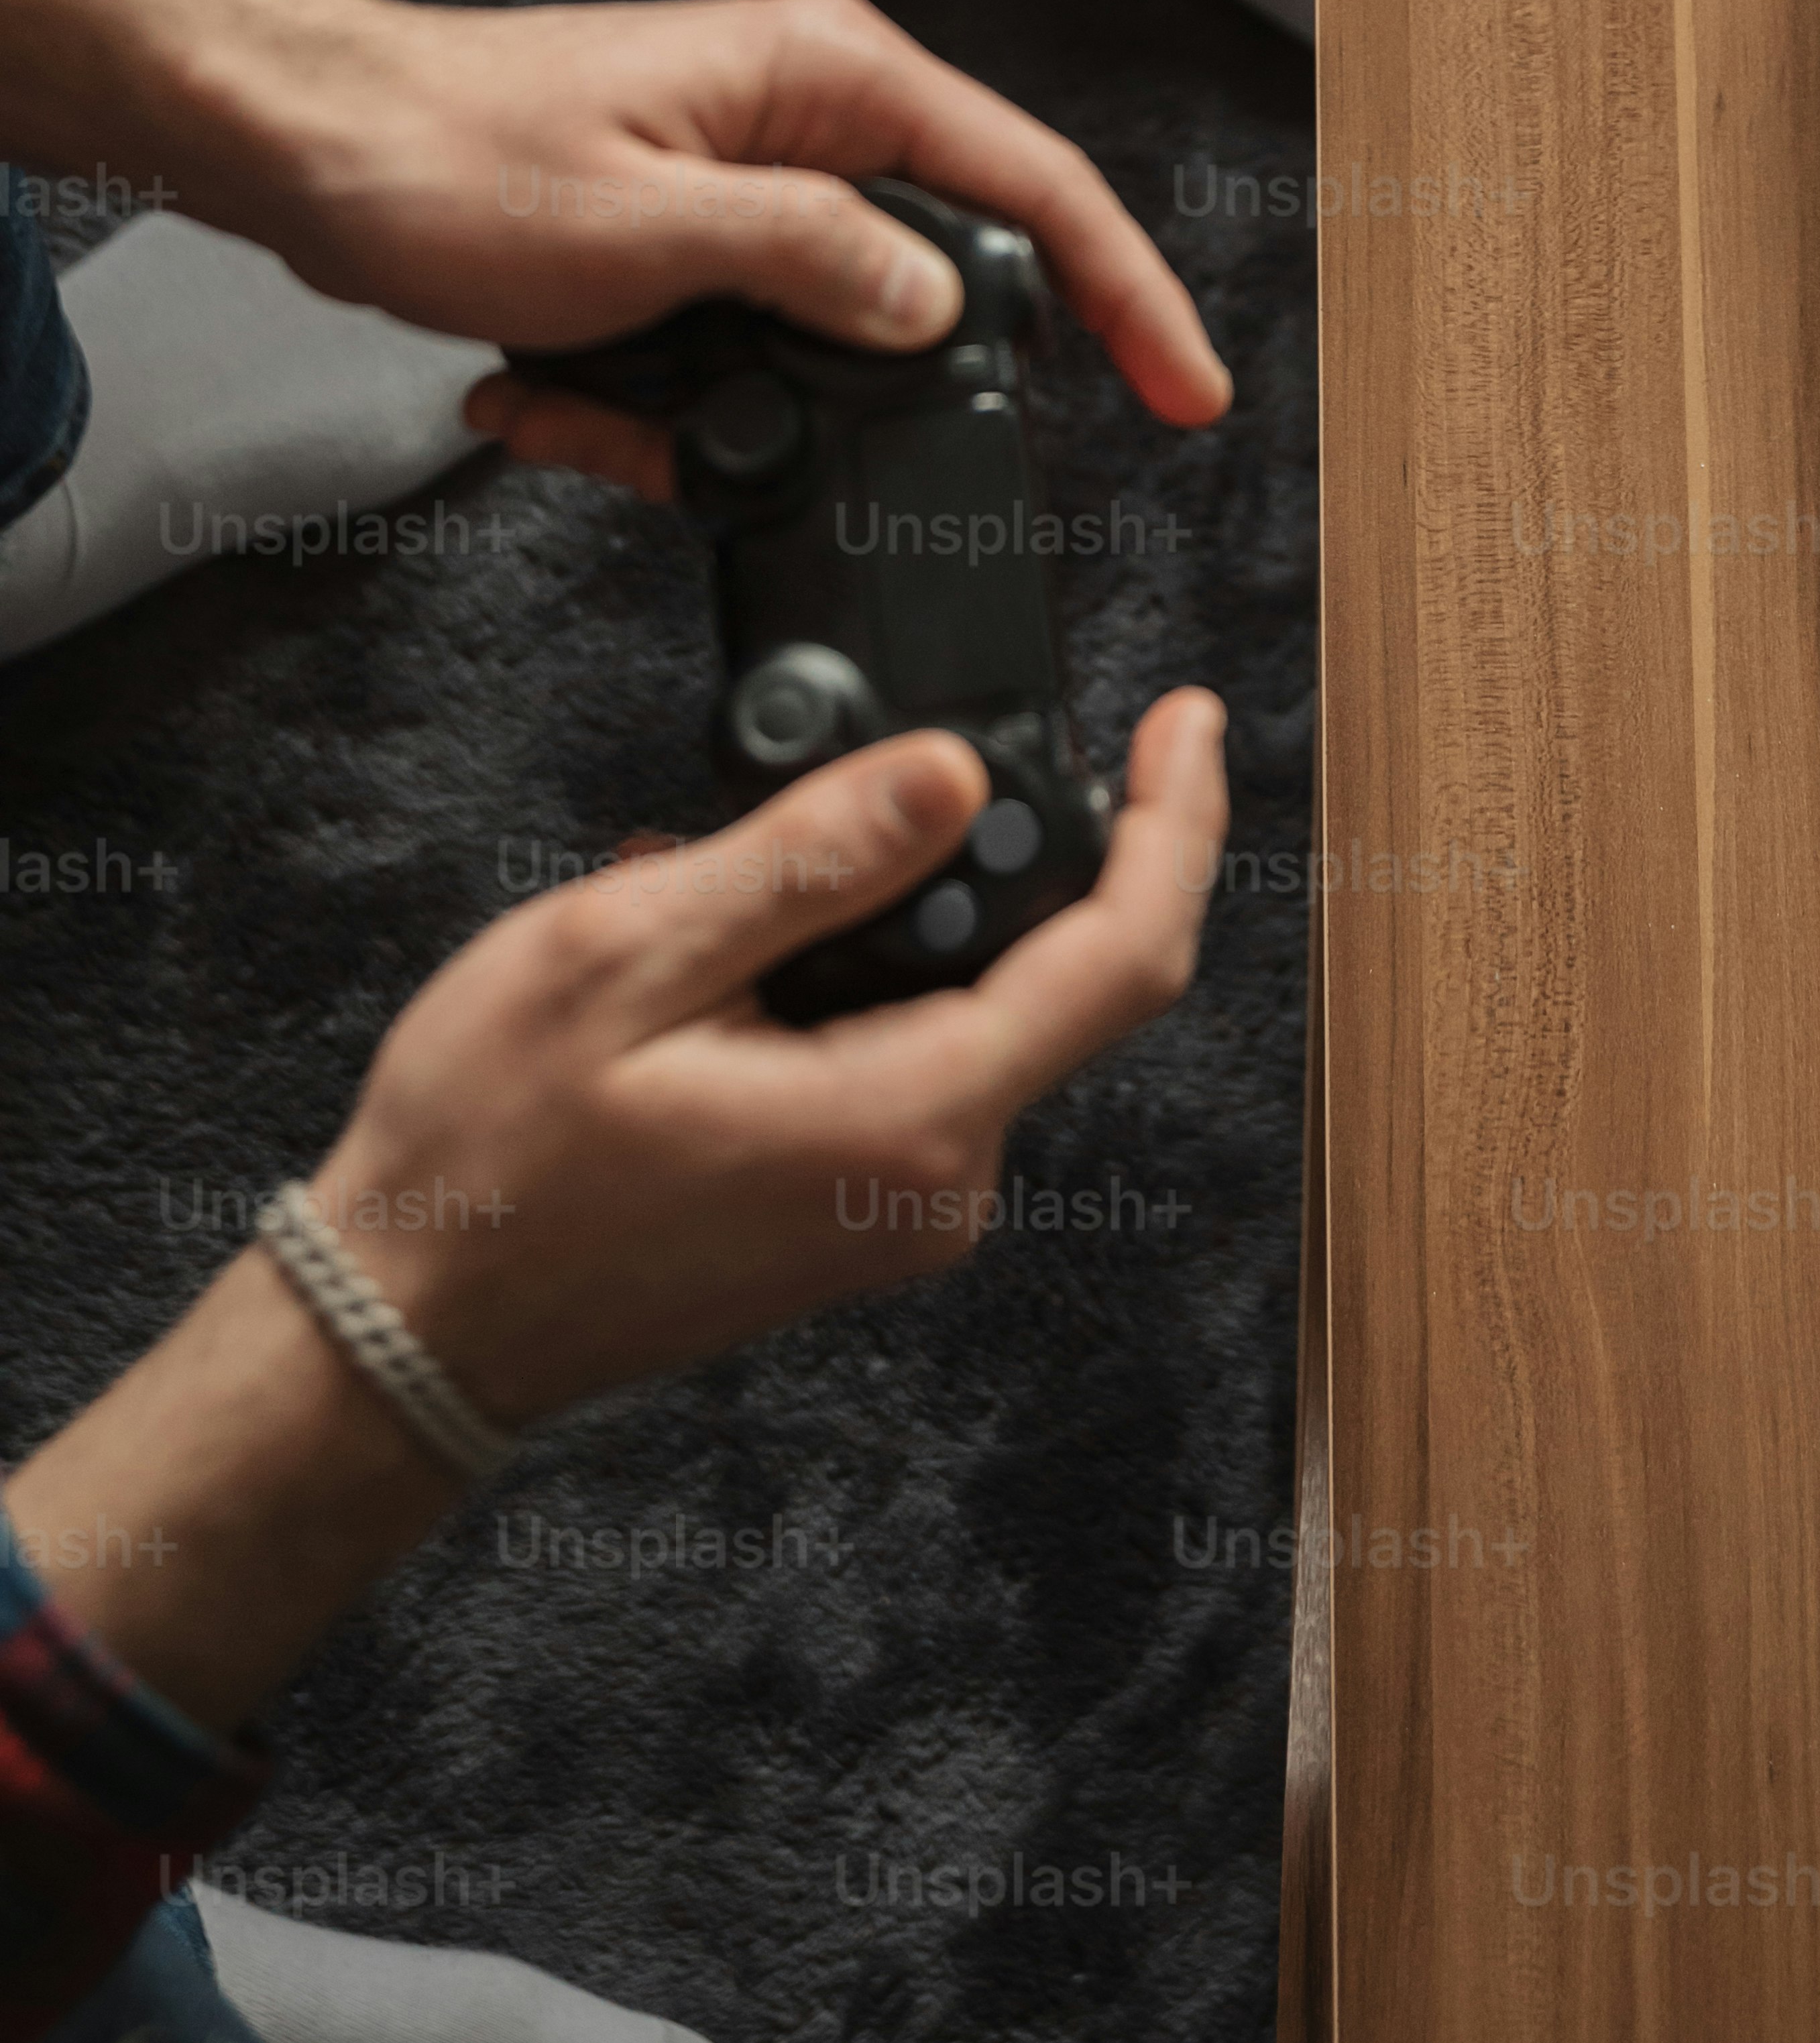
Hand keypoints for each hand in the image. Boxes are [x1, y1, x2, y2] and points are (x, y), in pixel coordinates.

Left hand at [0, 0, 1228, 437]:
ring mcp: (750, 178)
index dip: (1129, 296)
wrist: (291, 141)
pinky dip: (644, 411)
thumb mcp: (644, 233)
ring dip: (717, 422)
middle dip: (870, 401)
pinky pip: (727, 355)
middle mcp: (809, 115)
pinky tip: (539, 401)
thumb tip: (943, 313)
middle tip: (806, 467)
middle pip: (938, 277)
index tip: (1187, 397)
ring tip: (586, 415)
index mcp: (831, 78)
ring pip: (817, 343)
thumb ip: (814, 269)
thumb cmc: (439, 156)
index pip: (1035, 185)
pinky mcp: (690, 238)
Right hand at [4, 701, 1226, 1730]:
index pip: (1123, 959)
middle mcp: (936, 1184)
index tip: (1187, 716)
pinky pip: (902, 1052)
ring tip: (721, 872)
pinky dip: (840, 972)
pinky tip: (716, 950)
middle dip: (981, 842)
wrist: (410, 1326)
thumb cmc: (489, 1156)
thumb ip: (806, 861)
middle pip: (1052, 972)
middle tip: (855, 763)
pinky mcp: (854, 1208)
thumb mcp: (626, 957)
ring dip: (882, 910)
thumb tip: (955, 772)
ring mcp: (899, 1209)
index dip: (1175, 824)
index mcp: (908, 1122)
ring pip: (966, 1004)